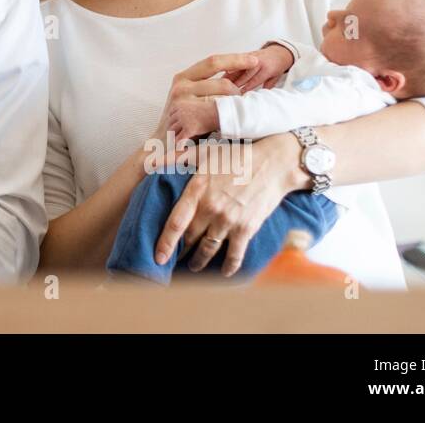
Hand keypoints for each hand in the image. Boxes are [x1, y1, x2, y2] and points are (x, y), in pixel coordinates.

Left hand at [153, 134, 298, 277]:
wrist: (273, 164)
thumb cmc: (237, 156)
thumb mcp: (204, 152)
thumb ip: (177, 159)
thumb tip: (151, 161)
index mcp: (197, 190)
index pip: (175, 224)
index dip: (165, 243)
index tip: (158, 257)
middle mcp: (210, 209)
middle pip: (190, 239)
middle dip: (181, 251)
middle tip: (175, 259)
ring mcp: (229, 221)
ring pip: (208, 249)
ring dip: (199, 261)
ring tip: (194, 266)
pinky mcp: (246, 229)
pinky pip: (234, 255)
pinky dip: (228, 267)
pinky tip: (223, 272)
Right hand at [155, 52, 253, 142]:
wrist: (162, 144)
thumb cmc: (182, 122)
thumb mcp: (190, 97)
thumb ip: (208, 87)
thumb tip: (239, 78)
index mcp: (184, 77)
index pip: (214, 62)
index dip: (236, 60)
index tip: (255, 61)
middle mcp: (181, 85)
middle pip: (223, 82)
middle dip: (240, 92)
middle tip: (246, 103)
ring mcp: (181, 101)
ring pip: (222, 99)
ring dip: (235, 107)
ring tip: (236, 116)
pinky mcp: (184, 117)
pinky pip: (216, 114)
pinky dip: (227, 118)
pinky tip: (229, 124)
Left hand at [167, 97, 219, 143]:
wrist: (217, 113)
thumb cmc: (208, 110)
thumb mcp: (194, 106)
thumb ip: (186, 110)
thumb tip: (181, 119)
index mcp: (180, 105)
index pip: (171, 114)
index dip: (172, 121)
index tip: (172, 126)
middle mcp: (179, 112)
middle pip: (170, 123)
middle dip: (171, 129)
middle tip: (171, 136)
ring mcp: (183, 121)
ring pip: (173, 131)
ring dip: (173, 137)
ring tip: (173, 142)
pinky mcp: (189, 130)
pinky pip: (180, 139)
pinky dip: (178, 144)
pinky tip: (179, 148)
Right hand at [225, 42, 294, 92]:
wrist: (279, 52)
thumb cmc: (277, 67)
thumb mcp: (276, 77)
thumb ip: (267, 86)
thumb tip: (259, 97)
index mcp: (267, 69)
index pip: (254, 80)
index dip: (246, 88)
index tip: (238, 95)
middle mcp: (258, 62)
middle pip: (244, 74)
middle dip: (235, 84)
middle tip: (226, 92)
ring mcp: (250, 57)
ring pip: (238, 67)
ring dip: (229, 76)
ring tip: (220, 83)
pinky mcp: (245, 55)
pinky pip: (235, 63)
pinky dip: (228, 69)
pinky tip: (221, 75)